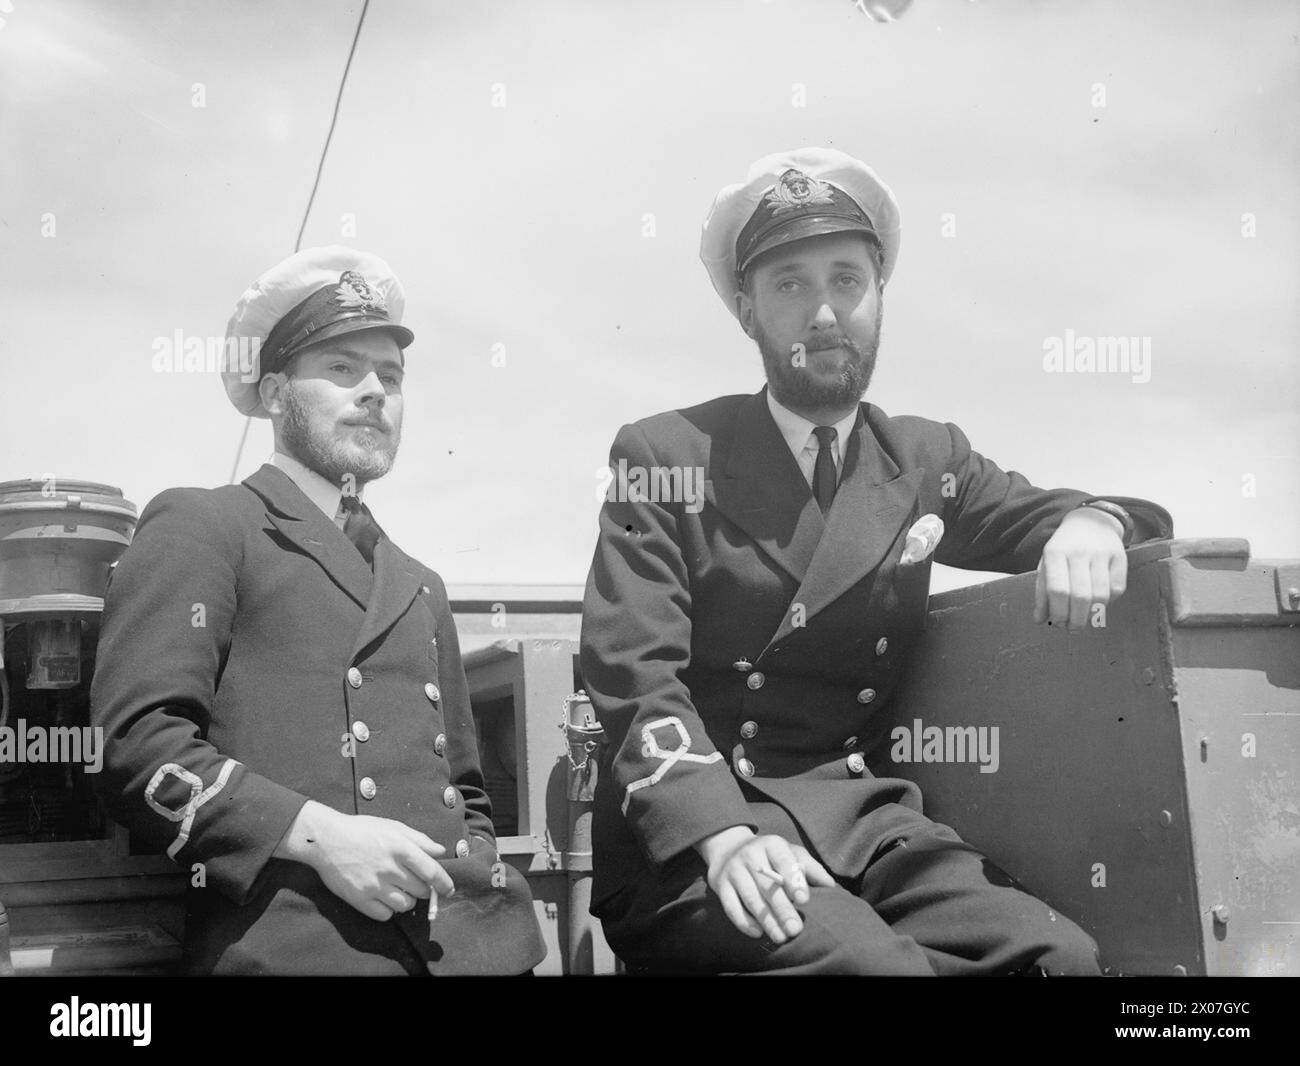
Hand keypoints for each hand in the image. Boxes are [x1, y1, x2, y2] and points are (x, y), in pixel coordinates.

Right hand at [275, 800, 454, 920]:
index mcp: (400, 848)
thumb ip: (419, 840)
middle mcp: (389, 868)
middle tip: (414, 881)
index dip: (444, 883)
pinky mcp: (359, 900)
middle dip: (423, 888)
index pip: (431, 872)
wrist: (326, 840)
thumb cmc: (362, 830)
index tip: (449, 889)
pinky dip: (388, 909)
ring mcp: (373, 886)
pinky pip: (385, 915)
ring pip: (405, 905)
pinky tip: (383, 897)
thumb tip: (440, 852)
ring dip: (407, 900)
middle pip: (421, 890)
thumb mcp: (393, 826)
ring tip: (398, 889)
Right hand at [696, 826, 834, 943]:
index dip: (794, 881)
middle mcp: (750, 854)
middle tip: (795, 930)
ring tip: (780, 937)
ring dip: (766, 920)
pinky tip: (758, 933)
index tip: (804, 901)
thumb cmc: (769, 855)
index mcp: (772, 844)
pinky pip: (731, 906)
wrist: (729, 847)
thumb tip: (830, 885)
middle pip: (767, 885)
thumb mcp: (790, 853)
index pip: (783, 861)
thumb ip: (809, 867)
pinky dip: (744, 921)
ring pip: (751, 898)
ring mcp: (733, 869)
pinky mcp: (720, 885)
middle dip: (782, 909)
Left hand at [1034, 507, 1126, 631]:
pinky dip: (1108, 602)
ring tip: (1085, 620)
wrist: (1091, 521)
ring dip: (1093, 615)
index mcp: (1055, 553)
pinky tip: (1099, 601)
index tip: (1058, 624)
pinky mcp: (1120, 557)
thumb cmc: (1064, 549)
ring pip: (1101, 595)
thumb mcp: (1047, 564)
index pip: (1057, 590)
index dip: (1059, 612)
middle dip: (1077, 619)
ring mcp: (1101, 554)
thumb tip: (1039, 620)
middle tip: (1073, 629)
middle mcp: (1079, 552)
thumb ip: (1042, 592)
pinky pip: (1117, 589)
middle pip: (1080, 596)